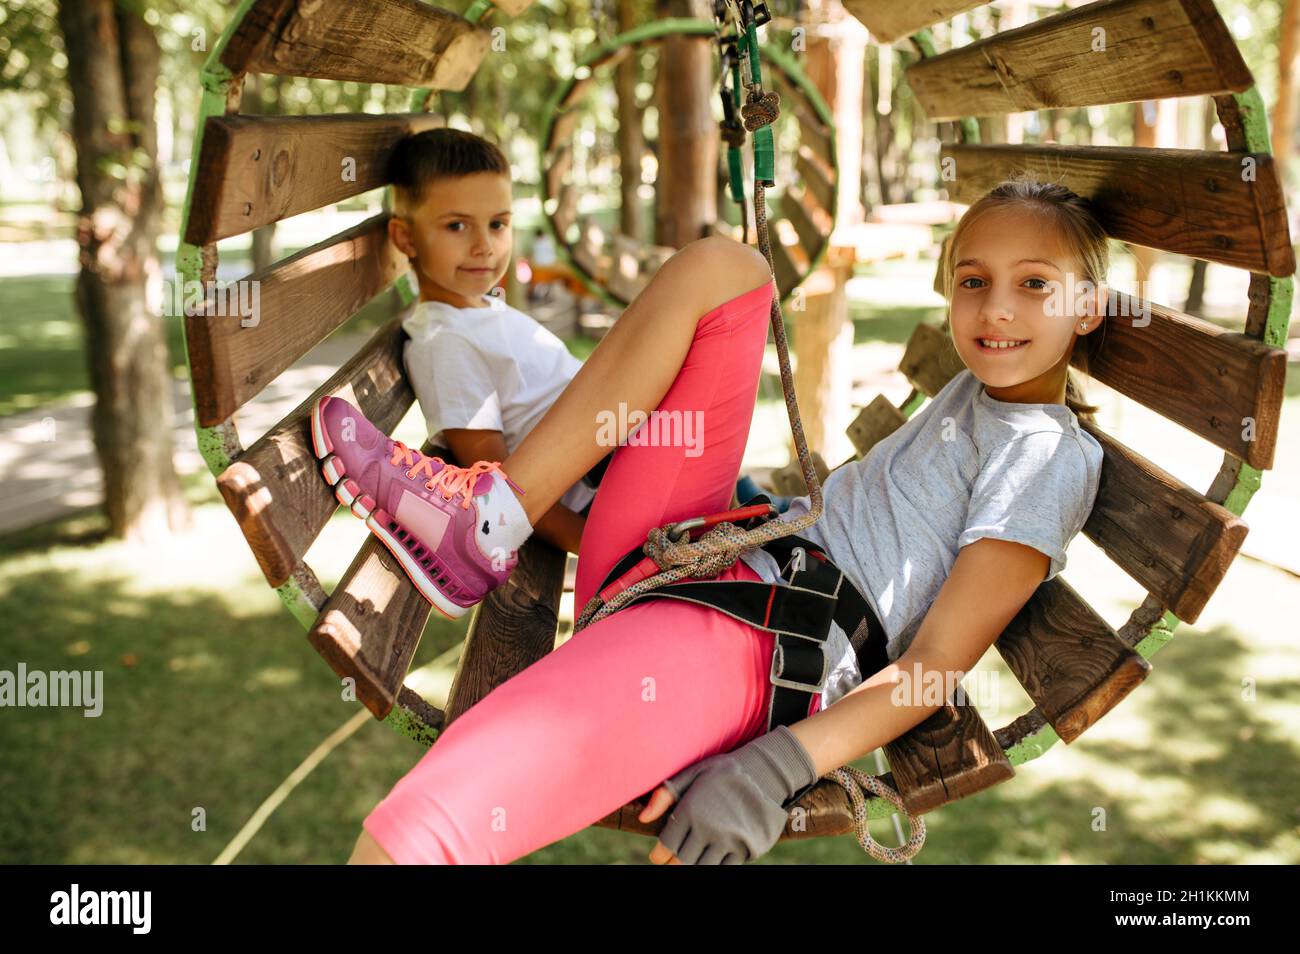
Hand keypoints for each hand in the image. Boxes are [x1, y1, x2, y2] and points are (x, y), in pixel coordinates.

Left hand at [636, 726, 818, 864]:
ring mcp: (729, 841)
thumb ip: (665, 794)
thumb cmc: (724, 772)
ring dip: (693, 866)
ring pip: (701, 868)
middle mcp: (709, 828)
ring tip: (690, 858)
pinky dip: (715, 866)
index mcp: (691, 810)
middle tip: (673, 859)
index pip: (666, 845)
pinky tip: (711, 858)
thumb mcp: (693, 773)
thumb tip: (643, 819)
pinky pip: (725, 869)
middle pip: (681, 861)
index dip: (659, 855)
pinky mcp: (746, 849)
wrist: (766, 773)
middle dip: (674, 863)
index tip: (659, 855)